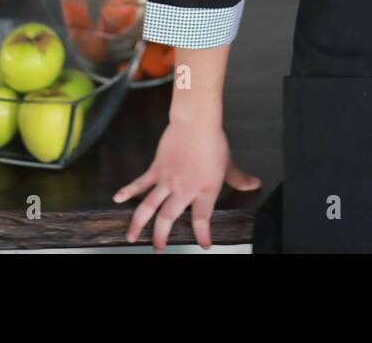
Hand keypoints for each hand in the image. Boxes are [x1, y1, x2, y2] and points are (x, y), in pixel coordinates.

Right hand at [113, 119, 260, 251]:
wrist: (195, 122)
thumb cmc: (212, 141)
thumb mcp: (228, 164)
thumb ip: (238, 178)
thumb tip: (254, 184)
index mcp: (204, 191)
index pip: (201, 220)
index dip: (202, 234)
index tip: (203, 245)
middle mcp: (183, 190)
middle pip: (168, 219)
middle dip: (161, 237)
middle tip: (158, 250)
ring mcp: (167, 181)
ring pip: (149, 207)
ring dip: (138, 224)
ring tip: (130, 237)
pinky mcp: (156, 169)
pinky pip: (139, 183)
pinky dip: (127, 191)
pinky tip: (117, 199)